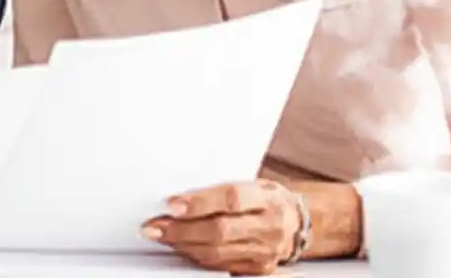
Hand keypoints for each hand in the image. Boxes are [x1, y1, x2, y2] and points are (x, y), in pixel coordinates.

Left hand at [141, 180, 300, 275]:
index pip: (232, 199)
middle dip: (181, 229)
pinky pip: (220, 265)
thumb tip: (180, 194)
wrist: (296, 222)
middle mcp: (270, 226)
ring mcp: (265, 251)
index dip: (199, 202)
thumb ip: (221, 188)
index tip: (171, 204)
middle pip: (220, 230)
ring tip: (161, 235)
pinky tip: (181, 247)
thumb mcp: (253, 182)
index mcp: (269, 198)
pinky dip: (196, 256)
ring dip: (183, 244)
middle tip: (154, 226)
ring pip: (217, 252)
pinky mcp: (258, 268)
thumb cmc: (267, 197)